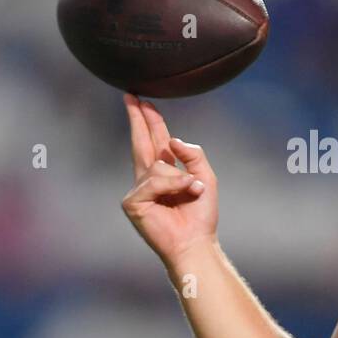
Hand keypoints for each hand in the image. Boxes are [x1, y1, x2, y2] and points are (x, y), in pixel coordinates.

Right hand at [121, 93, 217, 268]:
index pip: (155, 140)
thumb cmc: (200, 214)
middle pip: (141, 141)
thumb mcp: (206, 177)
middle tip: (131, 95)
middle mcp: (148, 178)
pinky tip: (183, 194)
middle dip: (138, 118)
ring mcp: (139, 190)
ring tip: (194, 192)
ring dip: (181, 178)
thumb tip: (171, 140)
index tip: (141, 101)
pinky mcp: (133, 202)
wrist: (195, 242)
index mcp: (164, 171)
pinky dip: (172, 185)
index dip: (149, 120)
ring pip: (158, 165)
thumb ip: (192, 154)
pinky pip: (154, 181)